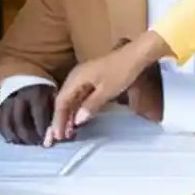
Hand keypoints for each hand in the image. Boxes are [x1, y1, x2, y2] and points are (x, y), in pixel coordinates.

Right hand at [0, 84, 55, 144]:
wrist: (25, 78)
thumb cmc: (42, 91)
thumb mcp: (52, 97)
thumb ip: (53, 115)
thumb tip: (52, 135)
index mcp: (35, 94)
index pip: (38, 116)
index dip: (42, 131)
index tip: (47, 140)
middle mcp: (18, 97)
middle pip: (21, 124)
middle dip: (29, 137)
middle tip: (35, 144)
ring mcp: (6, 102)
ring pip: (7, 126)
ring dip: (16, 138)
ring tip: (25, 143)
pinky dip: (5, 134)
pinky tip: (14, 139)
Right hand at [47, 32, 171, 145]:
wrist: (136, 55)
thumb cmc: (121, 71)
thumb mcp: (107, 91)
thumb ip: (90, 106)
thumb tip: (77, 121)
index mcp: (76, 78)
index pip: (61, 101)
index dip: (58, 119)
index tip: (58, 136)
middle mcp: (75, 77)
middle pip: (63, 101)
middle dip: (60, 120)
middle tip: (57, 138)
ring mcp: (83, 78)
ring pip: (71, 100)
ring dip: (68, 116)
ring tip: (67, 133)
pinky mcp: (91, 81)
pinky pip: (79, 97)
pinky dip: (77, 109)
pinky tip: (78, 120)